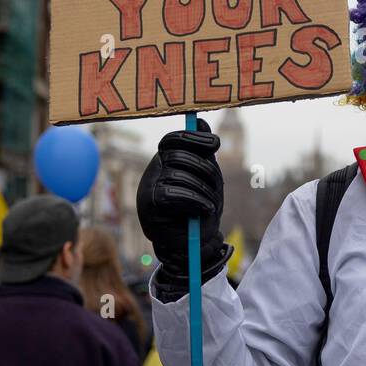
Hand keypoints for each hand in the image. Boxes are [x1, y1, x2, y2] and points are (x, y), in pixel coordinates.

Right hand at [137, 119, 229, 294]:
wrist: (192, 245)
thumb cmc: (200, 208)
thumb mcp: (207, 177)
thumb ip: (203, 152)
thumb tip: (200, 121)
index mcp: (165, 161)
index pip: (172, 139)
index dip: (194, 138)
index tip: (216, 144)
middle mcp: (153, 171)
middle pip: (177, 155)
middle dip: (204, 169)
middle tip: (217, 187)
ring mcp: (147, 188)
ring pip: (177, 174)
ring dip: (203, 189)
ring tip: (211, 204)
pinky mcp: (148, 207)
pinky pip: (171, 193)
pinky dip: (194, 200)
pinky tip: (205, 209)